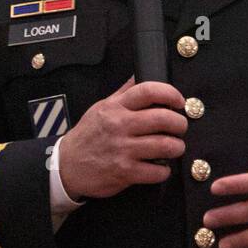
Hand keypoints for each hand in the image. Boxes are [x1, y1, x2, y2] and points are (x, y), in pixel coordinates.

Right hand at [57, 77, 187, 199]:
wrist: (67, 164)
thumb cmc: (87, 135)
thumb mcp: (101, 107)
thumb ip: (123, 92)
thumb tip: (140, 75)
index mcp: (115, 107)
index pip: (149, 91)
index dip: (171, 93)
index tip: (179, 102)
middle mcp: (119, 126)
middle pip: (164, 119)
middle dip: (180, 124)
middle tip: (180, 127)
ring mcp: (123, 150)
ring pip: (166, 145)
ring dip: (177, 147)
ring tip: (174, 147)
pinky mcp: (125, 172)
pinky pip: (158, 171)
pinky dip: (164, 170)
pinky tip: (159, 166)